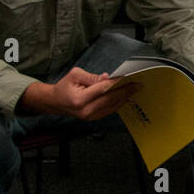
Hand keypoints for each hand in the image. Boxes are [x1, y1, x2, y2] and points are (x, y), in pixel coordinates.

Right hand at [20, 68, 139, 120]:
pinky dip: (119, 102)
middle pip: (110, 99)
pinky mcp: (94, 118)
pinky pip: (110, 110)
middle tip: (137, 85)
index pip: (102, 90)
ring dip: (125, 97)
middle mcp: (86, 110)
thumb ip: (92, 77)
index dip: (116, 83)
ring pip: (112, 106)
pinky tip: (126, 96)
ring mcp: (90, 116)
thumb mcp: (75, 75)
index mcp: (79, 99)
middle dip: (125, 91)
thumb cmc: (65, 87)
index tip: (128, 78)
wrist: (55, 102)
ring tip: (135, 89)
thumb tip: (107, 78)